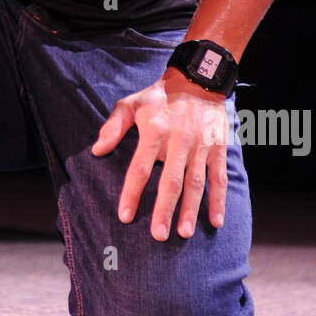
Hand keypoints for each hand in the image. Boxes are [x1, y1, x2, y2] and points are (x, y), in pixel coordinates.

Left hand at [90, 67, 228, 239]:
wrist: (198, 80)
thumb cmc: (159, 96)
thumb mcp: (131, 104)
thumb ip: (113, 126)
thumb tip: (97, 150)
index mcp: (155, 131)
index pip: (140, 167)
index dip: (132, 192)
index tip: (126, 216)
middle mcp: (179, 140)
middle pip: (171, 180)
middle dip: (164, 209)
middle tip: (158, 236)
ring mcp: (200, 146)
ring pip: (196, 183)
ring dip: (191, 210)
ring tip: (184, 233)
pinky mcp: (218, 148)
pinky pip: (219, 177)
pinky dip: (219, 200)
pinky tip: (216, 221)